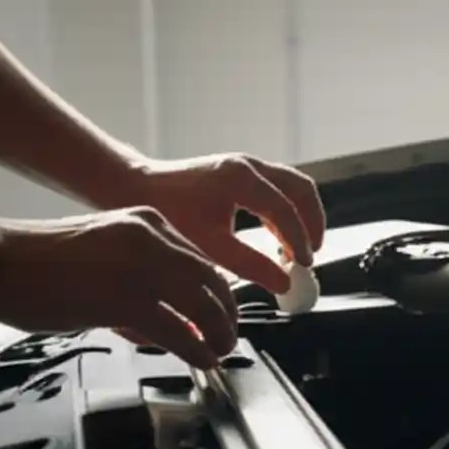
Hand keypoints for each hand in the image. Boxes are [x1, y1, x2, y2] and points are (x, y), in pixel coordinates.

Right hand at [0, 206, 238, 368]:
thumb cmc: (38, 262)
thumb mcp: (106, 252)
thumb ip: (142, 278)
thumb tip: (172, 319)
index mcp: (148, 222)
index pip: (201, 259)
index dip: (217, 293)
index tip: (222, 313)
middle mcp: (152, 238)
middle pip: (212, 281)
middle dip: (226, 315)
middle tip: (228, 337)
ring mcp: (141, 268)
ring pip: (203, 305)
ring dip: (218, 334)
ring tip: (219, 352)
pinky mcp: (125, 299)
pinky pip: (178, 330)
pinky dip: (196, 349)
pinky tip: (202, 360)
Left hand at [129, 154, 325, 294]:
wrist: (137, 187)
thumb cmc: (168, 212)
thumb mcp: (209, 245)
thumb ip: (249, 265)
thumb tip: (283, 283)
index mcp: (240, 178)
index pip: (285, 210)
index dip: (299, 241)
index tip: (302, 267)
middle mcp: (248, 165)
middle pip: (301, 189)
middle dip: (312, 223)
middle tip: (310, 255)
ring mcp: (245, 165)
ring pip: (292, 187)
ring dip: (300, 218)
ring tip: (295, 251)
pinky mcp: (240, 172)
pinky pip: (277, 190)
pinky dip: (285, 214)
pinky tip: (276, 239)